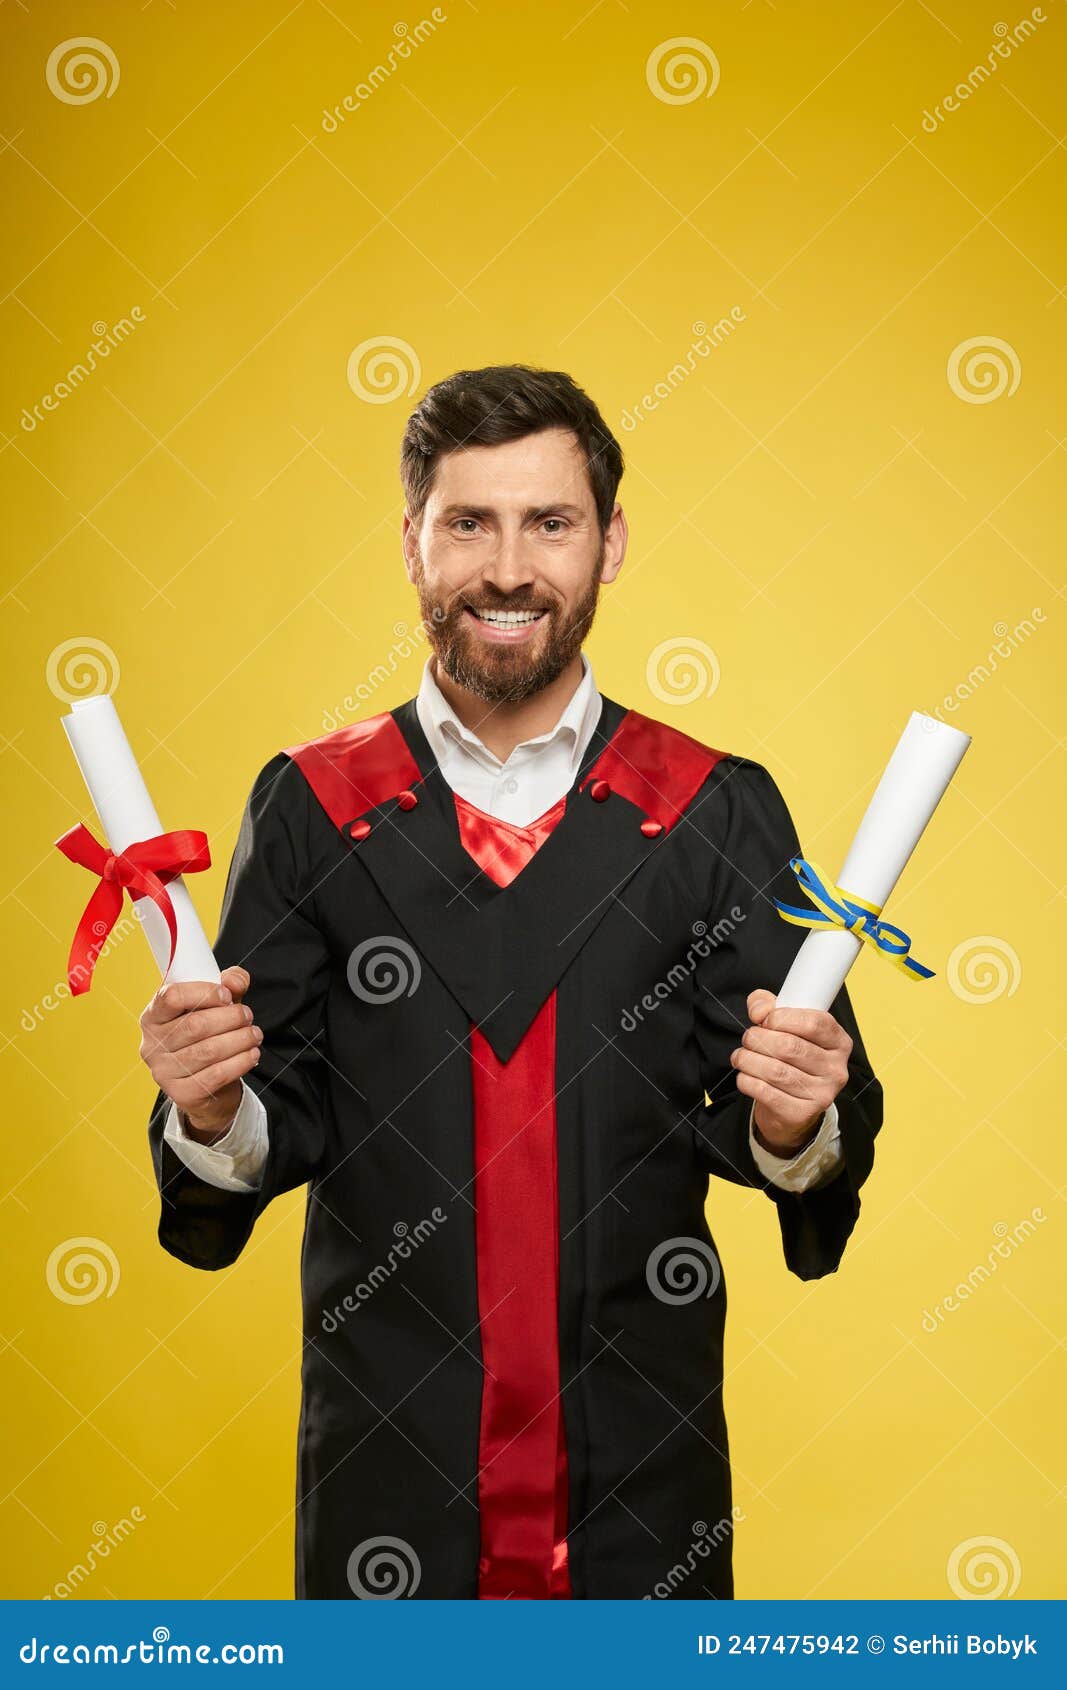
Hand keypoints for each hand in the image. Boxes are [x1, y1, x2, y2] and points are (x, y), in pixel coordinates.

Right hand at [139, 966, 261, 1141]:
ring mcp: (163, 1072)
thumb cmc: (208, 1036)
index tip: (227, 995)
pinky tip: (252, 1054)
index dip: (204, 992)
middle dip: (231, 1017)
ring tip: (255, 1034)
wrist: (207, 1085)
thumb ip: (228, 985)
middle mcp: (151, 1045)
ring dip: (240, 1039)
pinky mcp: (182, 1093)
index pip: (172, 997)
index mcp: (153, 1016)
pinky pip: (217, 1075)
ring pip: (209, 1051)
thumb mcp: (217, 1006)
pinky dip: (240, 1062)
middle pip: (195, 1025)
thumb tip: (235, 980)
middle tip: (248, 1016)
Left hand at [729, 988, 851, 1157]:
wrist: (791, 1107)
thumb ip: (769, 1006)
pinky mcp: (801, 1114)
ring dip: (748, 1059)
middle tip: (748, 1039)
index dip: (782, 1017)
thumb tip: (758, 1010)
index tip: (765, 1020)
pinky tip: (744, 1075)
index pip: (814, 1023)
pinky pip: (765, 1092)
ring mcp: (822, 1094)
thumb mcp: (785, 1026)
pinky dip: (747, 1080)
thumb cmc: (789, 1058)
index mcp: (839, 1042)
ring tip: (741, 1056)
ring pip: (775, 1071)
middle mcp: (836, 1069)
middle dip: (758, 1038)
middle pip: (790, 1047)